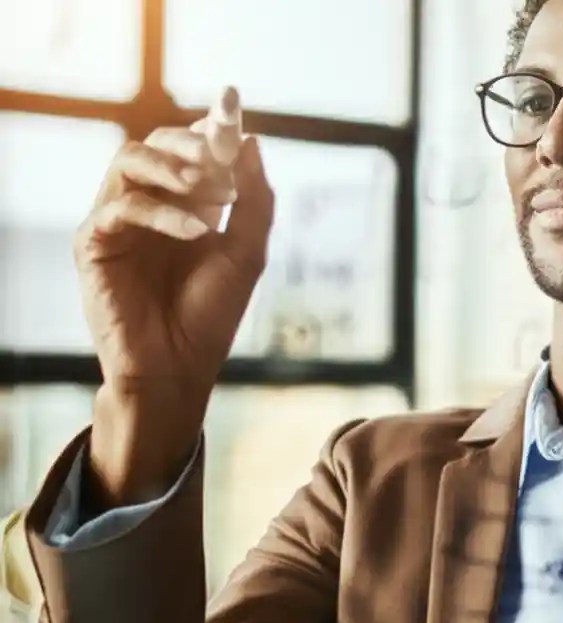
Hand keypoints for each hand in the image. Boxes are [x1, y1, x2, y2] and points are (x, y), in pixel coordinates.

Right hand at [77, 129, 273, 388]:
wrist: (180, 369)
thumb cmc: (211, 315)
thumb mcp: (248, 253)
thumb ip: (254, 200)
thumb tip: (251, 140)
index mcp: (185, 202)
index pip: (192, 148)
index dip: (213, 122)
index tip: (233, 99)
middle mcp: (147, 204)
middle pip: (155, 142)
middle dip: (192, 141)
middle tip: (222, 155)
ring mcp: (117, 222)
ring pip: (126, 160)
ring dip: (172, 167)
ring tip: (211, 192)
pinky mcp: (93, 245)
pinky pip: (119, 208)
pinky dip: (162, 213)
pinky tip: (197, 232)